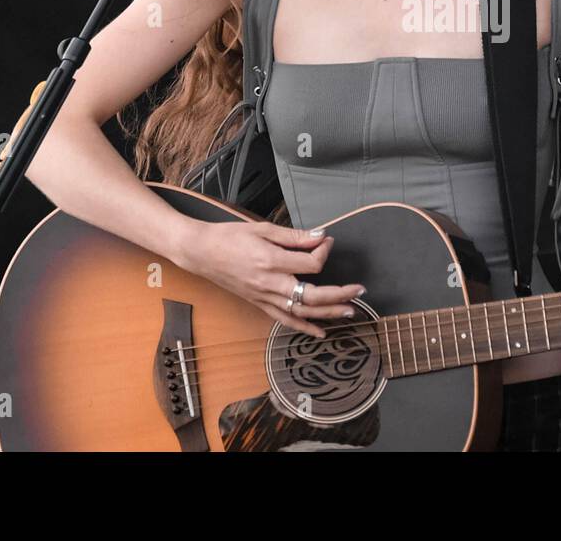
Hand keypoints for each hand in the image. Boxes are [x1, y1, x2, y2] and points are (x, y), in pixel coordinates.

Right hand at [178, 218, 364, 339]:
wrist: (200, 252)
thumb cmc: (229, 236)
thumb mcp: (263, 229)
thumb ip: (294, 236)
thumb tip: (321, 235)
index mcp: (271, 261)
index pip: (310, 264)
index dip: (324, 250)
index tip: (327, 240)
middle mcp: (269, 284)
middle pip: (312, 295)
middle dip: (339, 294)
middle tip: (359, 289)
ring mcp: (264, 297)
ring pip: (302, 311)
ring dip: (328, 313)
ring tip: (350, 311)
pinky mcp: (259, 303)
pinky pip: (284, 319)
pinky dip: (304, 327)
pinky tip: (321, 331)